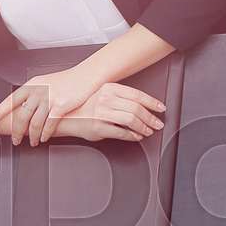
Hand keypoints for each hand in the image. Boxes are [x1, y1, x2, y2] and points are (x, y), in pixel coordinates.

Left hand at [0, 65, 107, 146]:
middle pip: (21, 116)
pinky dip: (44, 134)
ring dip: (32, 136)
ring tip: (32, 142)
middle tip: (15, 140)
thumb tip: (23, 107)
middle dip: (17, 131)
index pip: (10, 100)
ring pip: (34, 123)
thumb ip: (33, 94)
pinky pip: (48, 124)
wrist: (85, 76)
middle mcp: (38, 91)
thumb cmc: (67, 81)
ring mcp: (49, 98)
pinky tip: (43, 138)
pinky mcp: (60, 106)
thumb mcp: (45, 83)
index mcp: (32, 85)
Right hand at [47, 83, 165, 141]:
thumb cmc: (84, 107)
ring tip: (148, 131)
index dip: (152, 102)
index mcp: (109, 88)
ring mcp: (101, 113)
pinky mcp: (98, 127)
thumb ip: (119, 98)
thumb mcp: (102, 95)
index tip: (161, 108)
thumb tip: (141, 105)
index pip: (137, 95)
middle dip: (150, 118)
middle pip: (136, 108)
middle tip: (157, 123)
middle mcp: (106, 99)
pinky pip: (121, 133)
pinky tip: (136, 137)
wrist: (64, 116)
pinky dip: (132, 136)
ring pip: (131, 120)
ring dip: (143, 128)